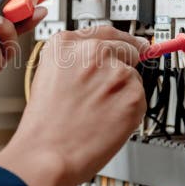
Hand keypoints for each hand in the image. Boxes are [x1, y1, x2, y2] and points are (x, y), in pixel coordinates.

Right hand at [0, 26, 148, 185]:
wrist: (47, 154)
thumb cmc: (44, 125)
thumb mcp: (49, 76)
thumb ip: (76, 60)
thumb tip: (104, 58)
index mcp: (66, 44)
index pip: (105, 31)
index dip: (121, 39)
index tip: (133, 43)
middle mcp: (93, 51)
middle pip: (126, 48)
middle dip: (124, 66)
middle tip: (111, 90)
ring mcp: (115, 72)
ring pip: (133, 76)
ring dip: (123, 92)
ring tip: (98, 113)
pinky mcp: (133, 95)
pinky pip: (140, 98)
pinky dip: (129, 111)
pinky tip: (107, 121)